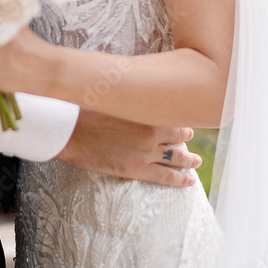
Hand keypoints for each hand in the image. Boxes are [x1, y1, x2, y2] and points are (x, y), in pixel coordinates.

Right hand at [56, 109, 201, 187]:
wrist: (71, 131)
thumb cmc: (88, 108)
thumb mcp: (114, 95)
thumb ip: (131, 96)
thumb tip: (137, 87)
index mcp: (148, 111)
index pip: (174, 115)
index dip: (179, 116)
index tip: (181, 116)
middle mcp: (153, 133)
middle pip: (179, 136)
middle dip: (185, 137)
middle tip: (190, 136)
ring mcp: (147, 153)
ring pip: (178, 158)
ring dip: (189, 160)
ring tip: (196, 162)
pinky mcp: (137, 170)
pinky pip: (166, 177)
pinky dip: (180, 180)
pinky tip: (189, 181)